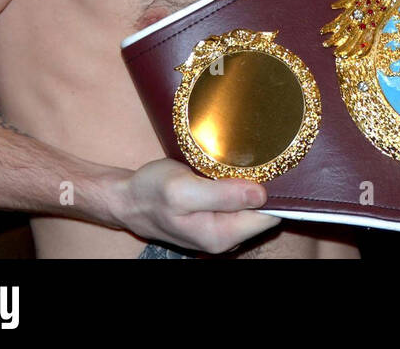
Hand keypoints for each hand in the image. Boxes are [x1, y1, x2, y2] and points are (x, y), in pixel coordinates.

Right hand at [112, 158, 281, 254]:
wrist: (127, 198)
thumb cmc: (151, 192)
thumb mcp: (182, 189)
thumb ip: (222, 194)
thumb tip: (261, 195)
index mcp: (221, 235)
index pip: (268, 216)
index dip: (273, 191)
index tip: (267, 167)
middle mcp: (226, 238)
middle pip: (264, 212)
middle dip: (263, 186)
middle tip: (253, 159)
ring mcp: (222, 229)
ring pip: (252, 206)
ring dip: (250, 185)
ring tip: (239, 163)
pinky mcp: (216, 218)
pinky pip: (239, 202)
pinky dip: (239, 186)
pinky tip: (230, 172)